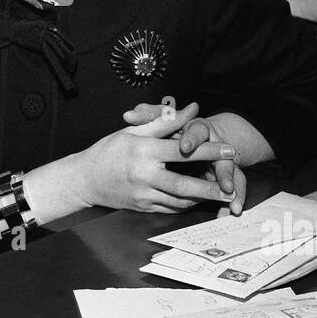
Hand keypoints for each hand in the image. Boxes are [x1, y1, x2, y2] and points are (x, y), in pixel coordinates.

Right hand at [70, 101, 240, 213]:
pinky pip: (170, 208)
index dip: (208, 151)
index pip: (182, 151)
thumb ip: (166, 121)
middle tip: (232, 184)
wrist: (84, 180)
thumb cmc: (109, 150)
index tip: (228, 150)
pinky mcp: (142, 207)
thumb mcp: (134, 131)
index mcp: (143, 151)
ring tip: (221, 194)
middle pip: (184, 183)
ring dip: (203, 198)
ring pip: (179, 200)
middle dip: (211, 184)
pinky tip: (198, 199)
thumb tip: (192, 109)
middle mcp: (144, 174)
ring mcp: (143, 194)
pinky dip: (187, 204)